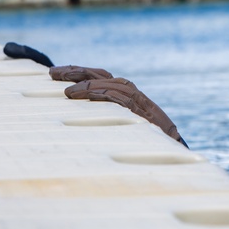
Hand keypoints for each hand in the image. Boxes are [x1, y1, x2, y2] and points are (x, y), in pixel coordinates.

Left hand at [51, 66, 186, 146]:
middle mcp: (135, 96)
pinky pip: (120, 98)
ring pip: (113, 84)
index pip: (103, 78)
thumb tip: (76, 121)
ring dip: (87, 84)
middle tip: (52, 73)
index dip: (81, 73)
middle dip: (78, 71)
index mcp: (128, 98)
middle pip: (104, 76)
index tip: (58, 73)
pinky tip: (81, 95)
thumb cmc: (148, 149)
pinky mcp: (145, 113)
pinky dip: (100, 94)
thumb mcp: (123, 133)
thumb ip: (106, 122)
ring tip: (66, 91)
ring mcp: (142, 103)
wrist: (175, 156)